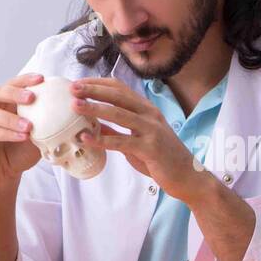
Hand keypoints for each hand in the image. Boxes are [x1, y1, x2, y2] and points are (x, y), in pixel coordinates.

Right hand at [0, 73, 43, 194]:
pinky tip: (22, 137)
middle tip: (32, 97)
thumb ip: (45, 121)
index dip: (25, 80)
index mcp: (1, 102)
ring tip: (30, 126)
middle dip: (16, 92)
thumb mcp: (37, 134)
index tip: (42, 78)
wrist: (2, 176)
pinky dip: (7, 133)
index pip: (12, 85)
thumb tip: (67, 109)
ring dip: (12, 119)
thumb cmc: (18, 153)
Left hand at [69, 78, 213, 203]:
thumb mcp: (136, 141)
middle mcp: (150, 115)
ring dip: (95, 108)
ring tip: (75, 106)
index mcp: (146, 110)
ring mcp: (151, 130)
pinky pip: (122, 141)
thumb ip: (116, 131)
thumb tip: (92, 125)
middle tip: (73, 88)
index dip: (98, 84)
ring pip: (119, 114)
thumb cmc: (161, 159)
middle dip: (94, 90)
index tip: (78, 84)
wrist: (188, 176)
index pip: (120, 88)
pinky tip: (85, 139)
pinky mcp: (150, 148)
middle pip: (118, 96)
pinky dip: (101, 140)